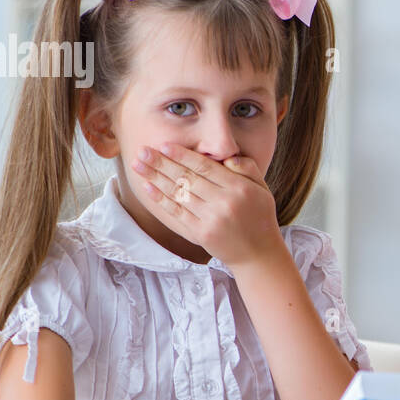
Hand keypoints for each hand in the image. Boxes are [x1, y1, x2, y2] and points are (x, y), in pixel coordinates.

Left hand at [131, 143, 286, 267]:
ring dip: (155, 178)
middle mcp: (224, 202)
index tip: (164, 145)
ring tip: (138, 165)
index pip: (205, 167)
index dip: (182, 155)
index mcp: (238, 188)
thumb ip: (247, 167)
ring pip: (178, 193)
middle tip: (142, 151)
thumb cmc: (259, 217)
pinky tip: (148, 187)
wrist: (258, 254)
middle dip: (161, 163)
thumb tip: (226, 157)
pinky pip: (177, 212)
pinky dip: (161, 199)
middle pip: (187, 178)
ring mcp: (211, 219)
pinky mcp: (201, 233)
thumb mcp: (262, 188)